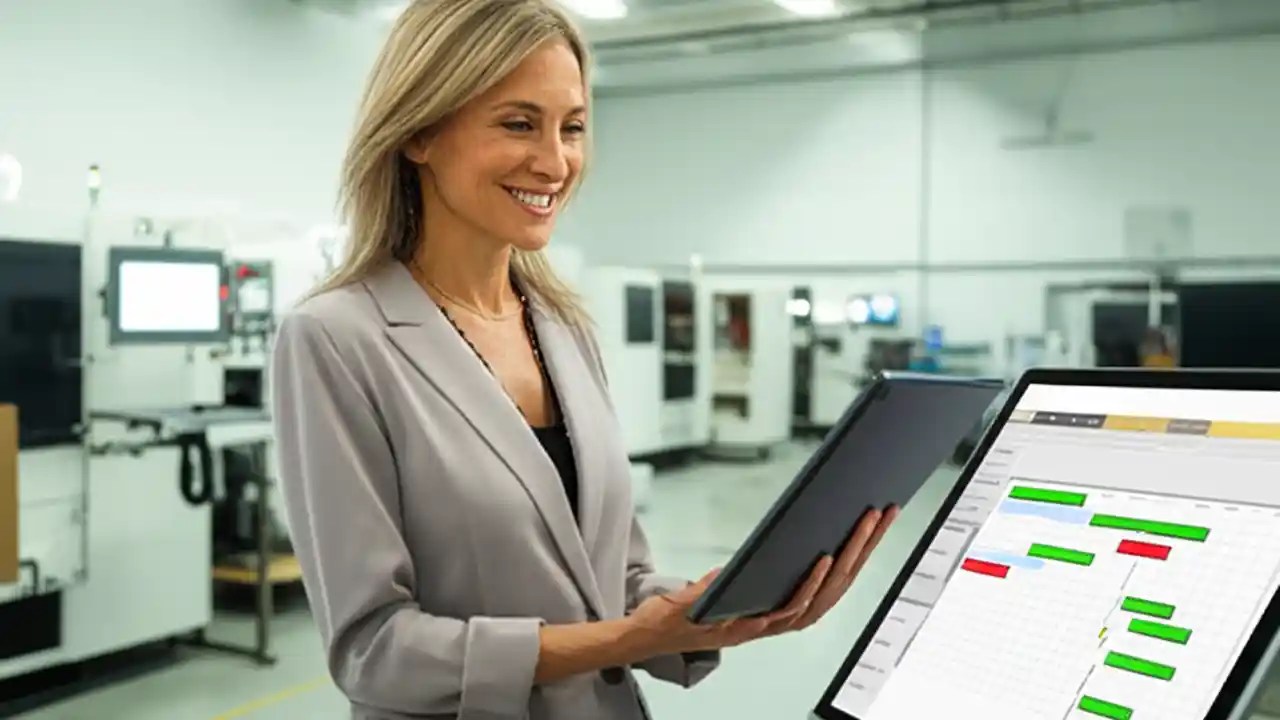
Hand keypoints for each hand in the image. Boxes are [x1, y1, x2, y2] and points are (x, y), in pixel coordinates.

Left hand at [624, 505, 897, 656]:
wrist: (644, 634)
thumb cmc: (683, 608)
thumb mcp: (720, 579)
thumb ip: (746, 564)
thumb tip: (776, 533)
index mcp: (778, 609)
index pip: (831, 581)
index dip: (859, 553)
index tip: (877, 518)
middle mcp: (777, 622)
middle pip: (835, 586)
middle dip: (863, 548)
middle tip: (882, 510)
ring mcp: (763, 628)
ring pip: (821, 599)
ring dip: (847, 563)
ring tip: (861, 525)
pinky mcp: (744, 629)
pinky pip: (788, 611)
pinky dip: (810, 586)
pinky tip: (824, 557)